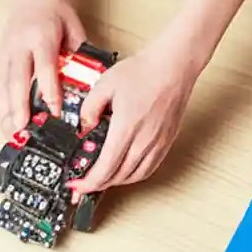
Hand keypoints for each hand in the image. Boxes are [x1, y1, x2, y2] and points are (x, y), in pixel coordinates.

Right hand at [0, 0, 86, 136]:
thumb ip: (81, 56)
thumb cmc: (56, 10)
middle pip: (16, 81)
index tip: (53, 113)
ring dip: (4, 112)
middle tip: (22, 131)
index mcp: (41, 36)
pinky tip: (2, 120)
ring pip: (0, 86)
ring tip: (11, 134)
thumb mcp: (75, 29)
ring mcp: (5, 52)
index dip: (49, 92)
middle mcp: (19, 46)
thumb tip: (90, 85)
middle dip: (18, 109)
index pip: (45, 68)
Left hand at [67, 34, 203, 197]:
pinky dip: (135, 175)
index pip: (105, 167)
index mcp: (126, 127)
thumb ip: (89, 108)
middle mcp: (144, 140)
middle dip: (99, 185)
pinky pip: (149, 168)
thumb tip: (83, 127)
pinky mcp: (166, 141)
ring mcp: (158, 142)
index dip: (89, 182)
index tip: (78, 185)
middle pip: (119, 176)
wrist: (173, 66)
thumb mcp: (104, 84)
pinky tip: (126, 171)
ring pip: (135, 176)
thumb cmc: (144, 71)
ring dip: (117, 182)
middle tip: (85, 184)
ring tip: (103, 179)